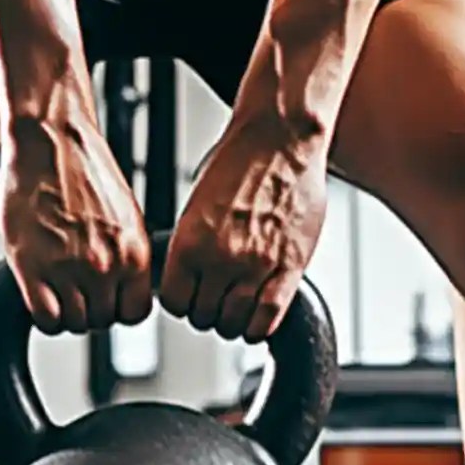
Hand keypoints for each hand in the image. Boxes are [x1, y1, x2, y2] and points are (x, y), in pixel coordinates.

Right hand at [0, 116, 151, 333]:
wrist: (50, 140)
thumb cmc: (83, 168)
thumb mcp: (125, 215)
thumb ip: (126, 254)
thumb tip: (124, 284)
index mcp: (133, 253)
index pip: (134, 314)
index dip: (116, 309)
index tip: (105, 299)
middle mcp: (105, 265)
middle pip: (102, 321)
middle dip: (89, 309)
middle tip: (76, 288)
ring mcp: (68, 269)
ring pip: (74, 323)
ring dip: (65, 311)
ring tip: (57, 286)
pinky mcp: (33, 268)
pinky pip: (46, 319)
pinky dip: (44, 315)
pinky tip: (41, 294)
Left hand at [160, 116, 328, 341]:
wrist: (281, 138)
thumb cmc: (238, 162)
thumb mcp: (195, 204)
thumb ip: (193, 247)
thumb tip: (189, 277)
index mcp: (190, 243)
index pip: (175, 303)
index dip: (181, 302)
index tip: (189, 297)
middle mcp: (222, 259)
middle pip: (204, 317)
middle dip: (207, 312)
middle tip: (215, 299)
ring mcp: (257, 266)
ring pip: (236, 325)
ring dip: (233, 322)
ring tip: (237, 306)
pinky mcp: (290, 267)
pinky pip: (269, 317)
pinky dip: (259, 326)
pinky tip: (257, 316)